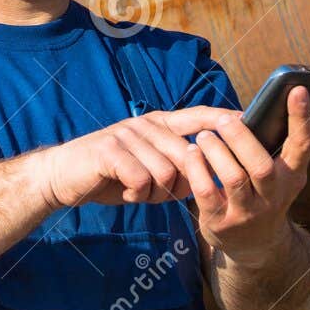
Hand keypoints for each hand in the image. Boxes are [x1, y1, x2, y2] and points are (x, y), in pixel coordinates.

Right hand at [33, 106, 244, 209]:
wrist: (64, 177)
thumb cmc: (111, 175)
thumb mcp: (149, 171)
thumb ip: (177, 169)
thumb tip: (209, 175)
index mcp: (158, 124)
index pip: (197, 116)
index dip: (221, 119)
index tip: (245, 121)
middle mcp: (145, 124)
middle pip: (186, 155)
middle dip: (176, 184)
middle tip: (154, 192)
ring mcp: (127, 134)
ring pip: (164, 171)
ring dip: (153, 192)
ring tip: (136, 191)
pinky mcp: (110, 150)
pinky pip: (141, 179)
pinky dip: (136, 194)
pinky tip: (124, 191)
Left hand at [188, 86, 309, 264]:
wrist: (255, 245)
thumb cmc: (263, 194)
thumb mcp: (277, 175)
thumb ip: (272, 146)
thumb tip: (264, 104)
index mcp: (292, 176)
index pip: (302, 145)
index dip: (301, 117)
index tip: (296, 90)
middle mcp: (274, 196)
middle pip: (261, 165)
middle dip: (241, 138)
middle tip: (224, 120)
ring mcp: (248, 213)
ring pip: (233, 178)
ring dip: (216, 152)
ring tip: (203, 136)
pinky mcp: (221, 223)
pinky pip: (206, 193)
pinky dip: (197, 170)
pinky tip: (191, 154)